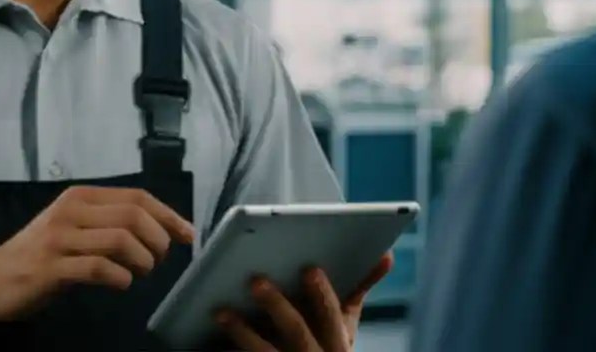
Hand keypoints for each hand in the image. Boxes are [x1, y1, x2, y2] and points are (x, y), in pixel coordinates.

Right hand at [0, 186, 194, 321]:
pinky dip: (120, 278)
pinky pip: (98, 268)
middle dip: (158, 239)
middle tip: (158, 261)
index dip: (168, 215)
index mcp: (80, 197)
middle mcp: (70, 211)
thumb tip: (162, 229)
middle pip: (133, 215)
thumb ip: (109, 223)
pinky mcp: (51, 267)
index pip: (137, 197)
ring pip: (120, 239)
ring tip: (140, 273)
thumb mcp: (74, 227)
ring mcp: (59, 238)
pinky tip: (121, 284)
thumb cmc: (40, 255)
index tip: (188, 235)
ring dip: (142, 260)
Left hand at [215, 252, 393, 350]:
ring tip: (222, 311)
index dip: (323, 295)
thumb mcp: (346, 321)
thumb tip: (386, 254)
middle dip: (277, 305)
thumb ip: (360, 287)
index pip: (333, 317)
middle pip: (297, 331)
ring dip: (243, 332)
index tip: (309, 269)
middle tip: (256, 280)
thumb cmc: (327, 342)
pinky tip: (210, 339)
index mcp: (339, 341)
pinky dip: (231, 350)